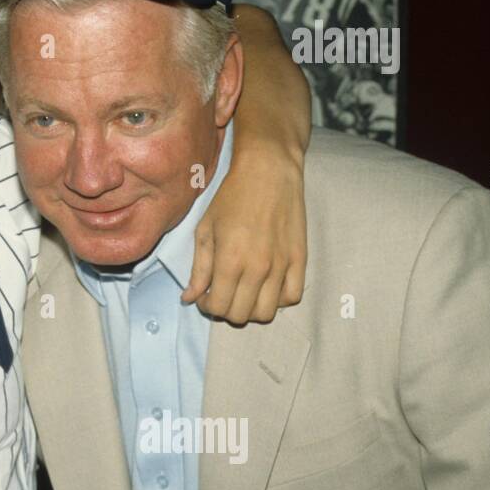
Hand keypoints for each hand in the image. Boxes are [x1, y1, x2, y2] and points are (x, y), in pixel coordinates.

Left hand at [182, 145, 306, 324]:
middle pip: (241, 315)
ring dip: (250, 309)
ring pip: (266, 313)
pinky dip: (277, 299)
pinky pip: (291, 297)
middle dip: (226, 309)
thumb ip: (199, 268)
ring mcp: (282, 266)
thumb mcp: (205, 230)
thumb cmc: (231, 198)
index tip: (205, 295)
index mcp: (230, 261)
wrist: (269, 173)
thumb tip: (189, 298)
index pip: (218, 307)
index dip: (207, 306)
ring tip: (243, 291)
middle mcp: (257, 268)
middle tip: (221, 293)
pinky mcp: (300, 260)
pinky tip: (266, 286)